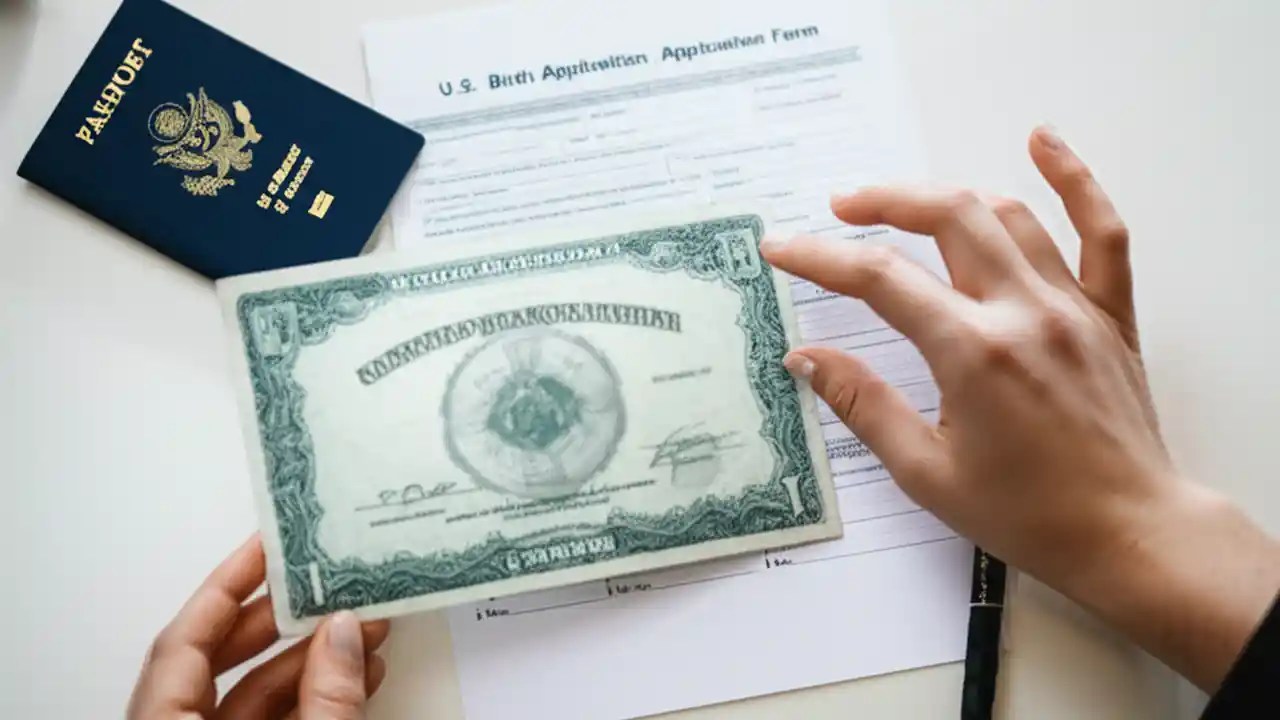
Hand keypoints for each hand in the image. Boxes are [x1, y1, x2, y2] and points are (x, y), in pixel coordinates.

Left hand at [127, 535, 390, 718]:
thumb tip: (345, 630)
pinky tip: (359, 677)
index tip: (269, 543)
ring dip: (313, 661)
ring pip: (253, 697)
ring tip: (366, 630)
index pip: (184, 640)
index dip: (228, 585)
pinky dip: (315, 698)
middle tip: (327, 581)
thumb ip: (327, 696)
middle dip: (283, 620)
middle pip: (219, 662)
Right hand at [762, 126, 1279, 690]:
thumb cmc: (1028, 514)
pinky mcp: (1110, 314)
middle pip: (946, 218)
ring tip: (908, 204)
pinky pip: (1101, 232)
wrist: (1128, 533)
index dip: (820, 257)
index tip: (781, 248)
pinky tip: (1042, 143)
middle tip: (842, 207)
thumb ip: (863, 404)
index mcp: (974, 352)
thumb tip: (806, 358)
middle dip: (884, 201)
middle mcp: (1025, 313)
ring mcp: (1073, 307)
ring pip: (1008, 214)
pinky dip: (1075, 181)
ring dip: (950, 196)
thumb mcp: (926, 472)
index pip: (880, 279)